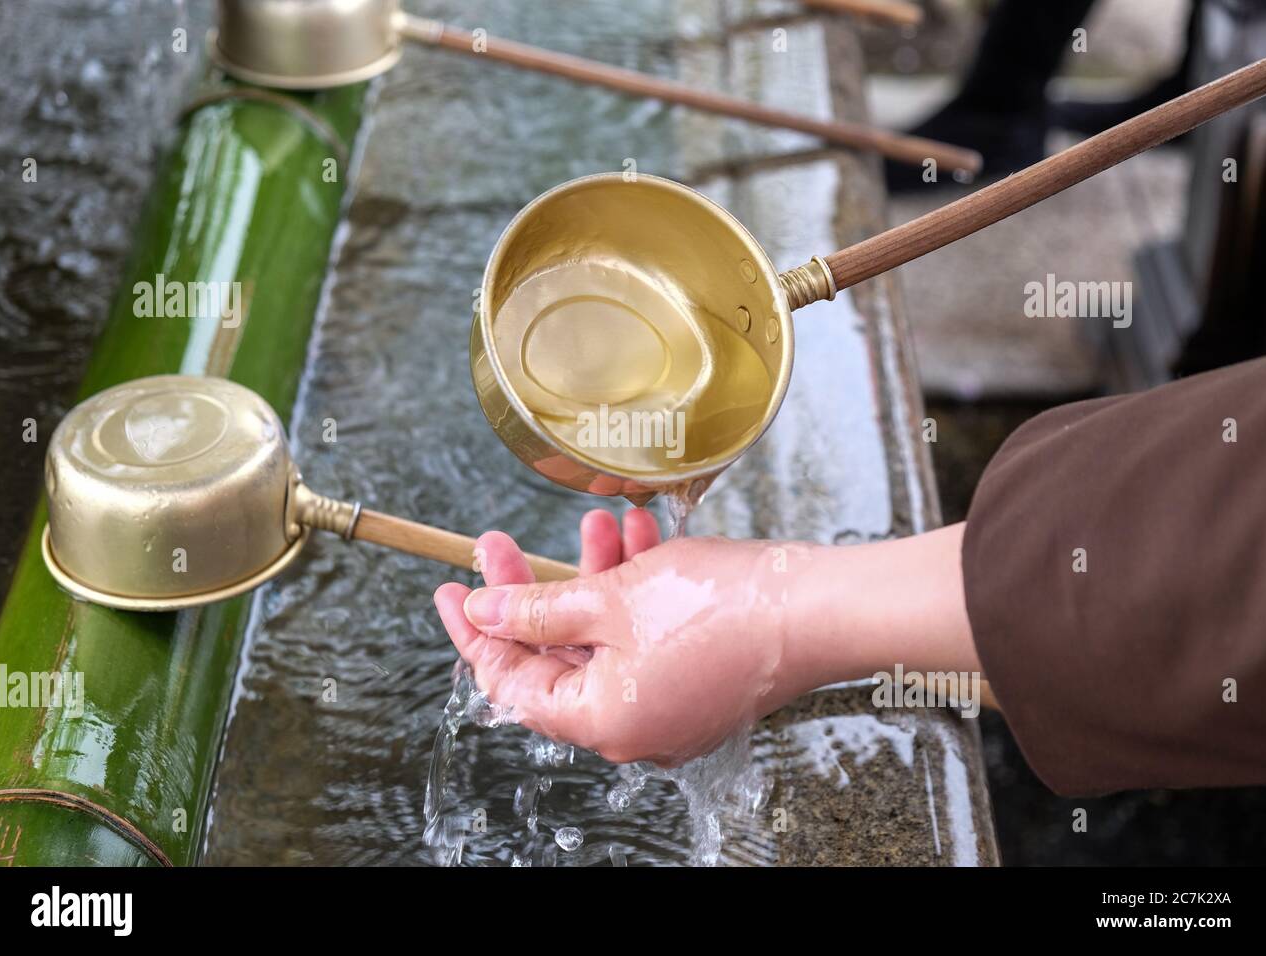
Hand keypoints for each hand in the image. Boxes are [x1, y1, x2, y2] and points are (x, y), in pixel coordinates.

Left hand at [433, 513, 978, 765]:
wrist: (816, 607)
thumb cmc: (720, 606)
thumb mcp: (609, 598)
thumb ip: (536, 608)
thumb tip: (484, 611)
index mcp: (601, 721)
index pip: (511, 683)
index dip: (474, 633)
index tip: (449, 590)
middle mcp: (633, 727)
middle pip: (557, 657)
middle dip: (534, 591)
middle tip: (501, 544)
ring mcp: (669, 705)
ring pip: (606, 639)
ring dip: (591, 580)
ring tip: (590, 525)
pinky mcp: (699, 679)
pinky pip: (646, 637)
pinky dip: (634, 592)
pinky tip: (635, 538)